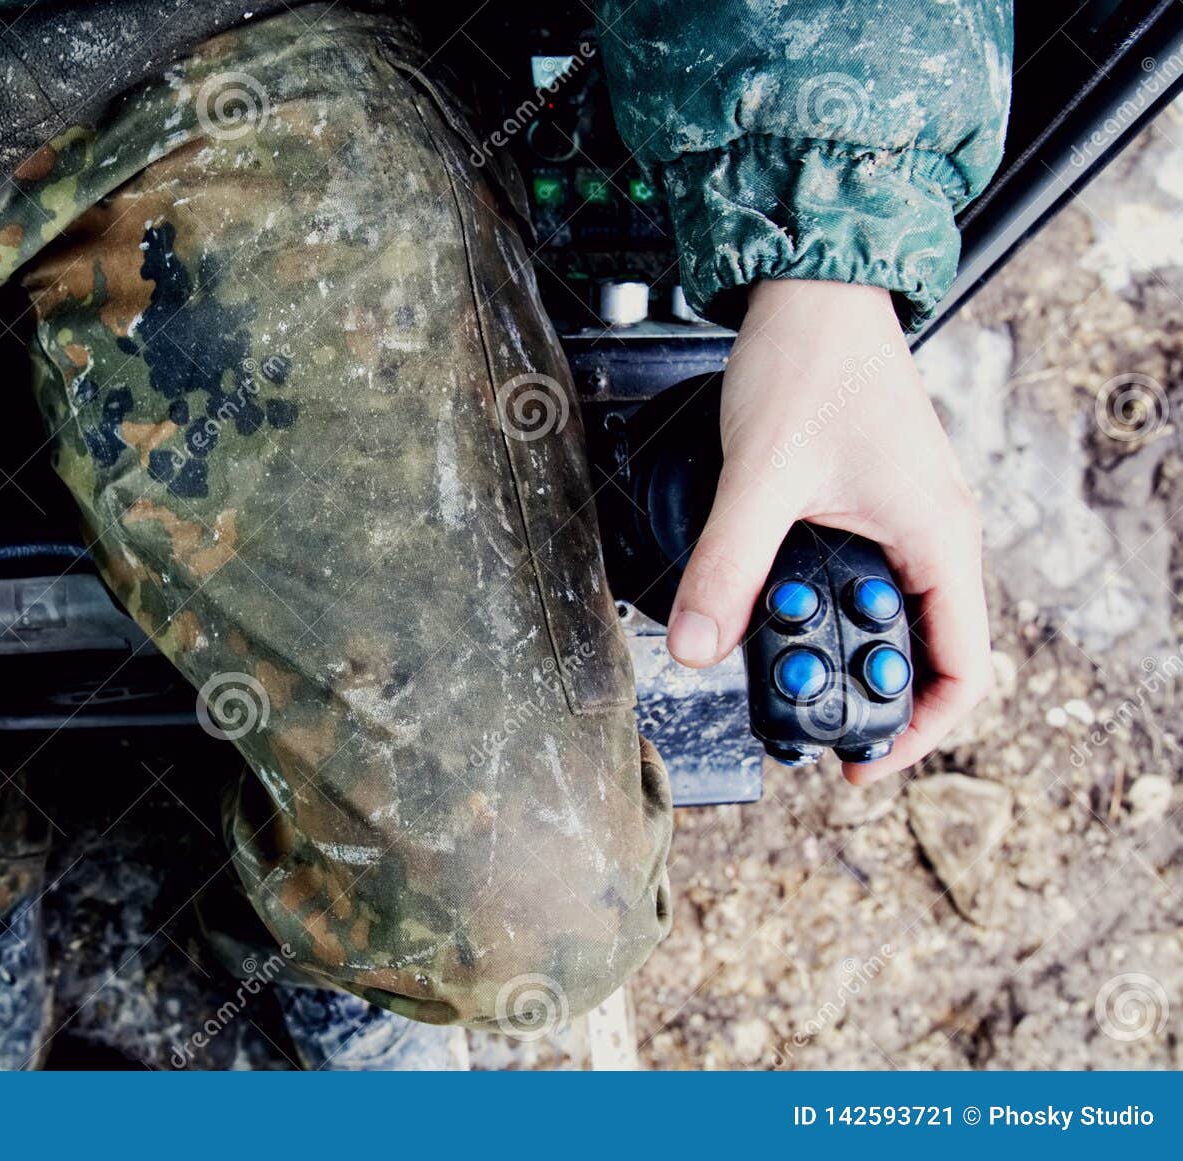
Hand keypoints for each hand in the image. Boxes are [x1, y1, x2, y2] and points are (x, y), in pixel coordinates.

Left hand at [665, 279, 991, 781]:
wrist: (813, 290)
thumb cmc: (813, 364)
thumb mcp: (759, 477)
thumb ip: (728, 567)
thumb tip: (696, 647)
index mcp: (936, 540)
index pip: (962, 670)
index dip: (917, 731)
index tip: (858, 760)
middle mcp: (934, 536)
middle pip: (919, 653)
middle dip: (858, 690)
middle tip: (793, 705)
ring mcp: (905, 520)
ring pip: (884, 615)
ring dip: (832, 642)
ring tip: (773, 649)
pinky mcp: (872, 503)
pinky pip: (860, 577)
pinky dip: (820, 602)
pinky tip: (772, 600)